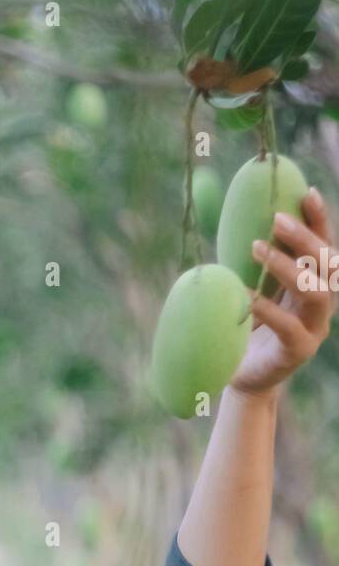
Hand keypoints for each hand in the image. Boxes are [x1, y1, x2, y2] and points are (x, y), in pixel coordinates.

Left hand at [230, 186, 337, 397]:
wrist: (240, 374)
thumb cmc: (244, 324)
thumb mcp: (249, 286)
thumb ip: (254, 259)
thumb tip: (238, 214)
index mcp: (314, 283)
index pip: (324, 246)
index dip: (320, 220)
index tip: (307, 192)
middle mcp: (321, 304)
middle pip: (326, 264)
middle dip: (304, 237)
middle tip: (276, 218)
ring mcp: (314, 329)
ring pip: (314, 291)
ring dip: (287, 266)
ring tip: (257, 248)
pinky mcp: (298, 351)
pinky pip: (289, 326)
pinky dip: (267, 308)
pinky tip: (246, 295)